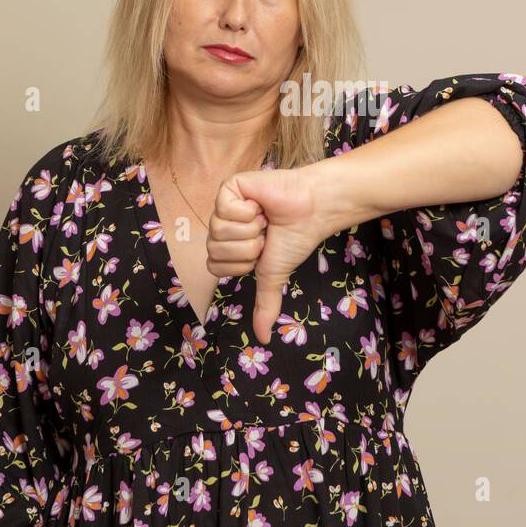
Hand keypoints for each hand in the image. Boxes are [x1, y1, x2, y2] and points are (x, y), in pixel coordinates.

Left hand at [206, 167, 329, 344]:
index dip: (241, 264)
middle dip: (248, 247)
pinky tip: (260, 204)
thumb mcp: (274, 276)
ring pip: (218, 231)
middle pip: (214, 250)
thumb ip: (265, 305)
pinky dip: (248, 210)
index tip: (262, 251)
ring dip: (250, 228)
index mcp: (229, 246)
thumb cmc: (294, 239)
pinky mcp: (229, 187)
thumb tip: (263, 339)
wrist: (312, 211)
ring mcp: (223, 206)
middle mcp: (222, 227)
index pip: (214, 267)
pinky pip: (225, 209)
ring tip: (265, 218)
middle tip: (265, 233)